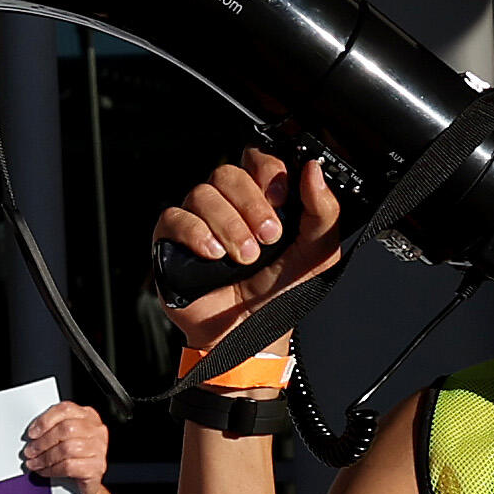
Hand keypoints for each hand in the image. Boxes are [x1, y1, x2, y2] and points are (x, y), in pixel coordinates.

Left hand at [20, 400, 110, 488]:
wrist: (85, 482)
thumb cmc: (72, 457)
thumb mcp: (62, 437)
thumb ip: (51, 429)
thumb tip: (33, 434)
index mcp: (87, 415)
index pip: (65, 409)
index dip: (45, 421)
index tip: (32, 433)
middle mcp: (96, 430)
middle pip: (66, 429)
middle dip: (42, 442)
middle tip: (30, 451)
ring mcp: (99, 448)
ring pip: (67, 448)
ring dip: (45, 458)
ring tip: (34, 463)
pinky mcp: (97, 467)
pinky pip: (70, 466)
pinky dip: (53, 469)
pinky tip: (45, 471)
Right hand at [155, 152, 344, 354]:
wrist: (248, 334)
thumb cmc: (280, 294)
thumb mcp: (316, 254)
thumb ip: (323, 212)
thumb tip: (313, 170)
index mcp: (262, 199)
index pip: (257, 159)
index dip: (268, 172)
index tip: (282, 200)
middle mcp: (228, 204)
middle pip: (228, 173)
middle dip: (251, 206)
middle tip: (268, 238)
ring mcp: (198, 220)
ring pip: (202, 194)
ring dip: (228, 225)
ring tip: (243, 258)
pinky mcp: (171, 240)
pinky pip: (174, 217)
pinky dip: (195, 233)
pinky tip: (213, 254)